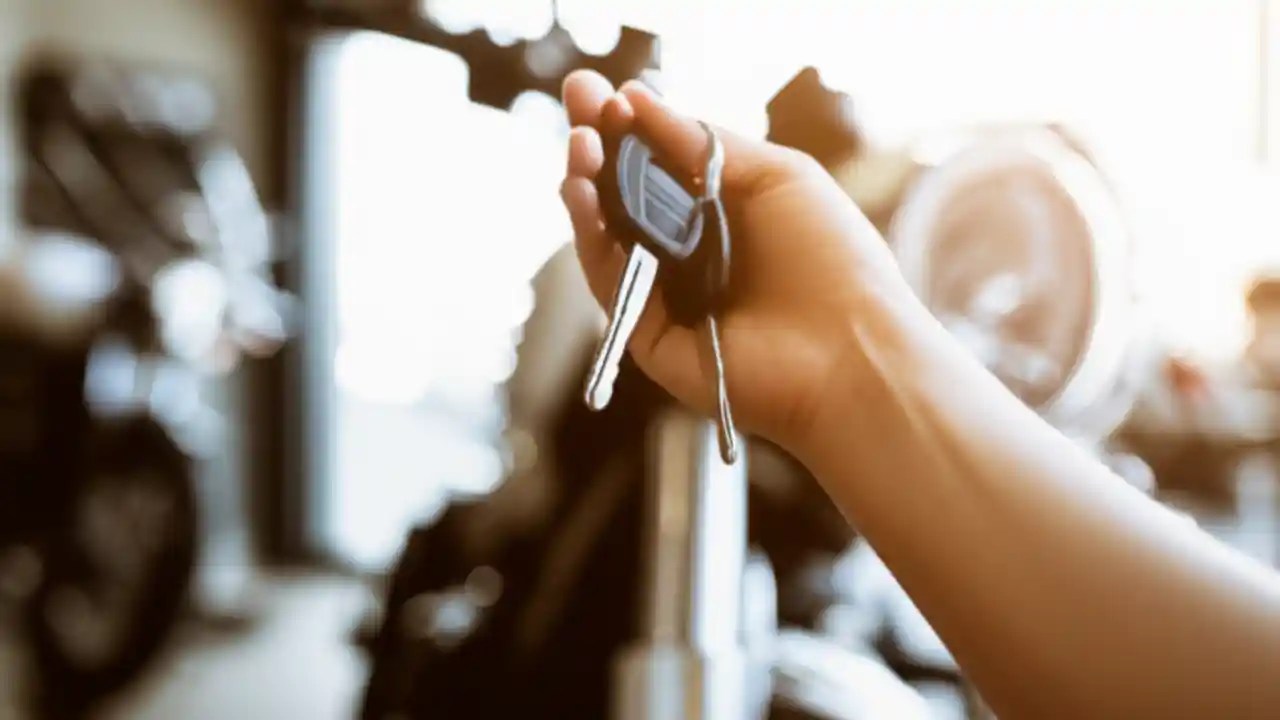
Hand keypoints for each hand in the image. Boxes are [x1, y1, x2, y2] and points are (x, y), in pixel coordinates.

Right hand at [560, 70, 920, 454]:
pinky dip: (591, 238)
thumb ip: (705, 142)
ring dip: (585, 185)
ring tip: (579, 145)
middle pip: (622, 194)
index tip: (605, 91)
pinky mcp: (647, 336)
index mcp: (721, 215)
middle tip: (577, 99)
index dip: (628, 126)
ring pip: (606, 237)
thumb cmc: (833, 261)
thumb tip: (637, 100)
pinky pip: (609, 282)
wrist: (851, 352)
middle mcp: (688, 254)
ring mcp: (665, 296)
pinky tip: (583, 194)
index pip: (659, 163)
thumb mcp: (777, 176)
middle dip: (596, 144)